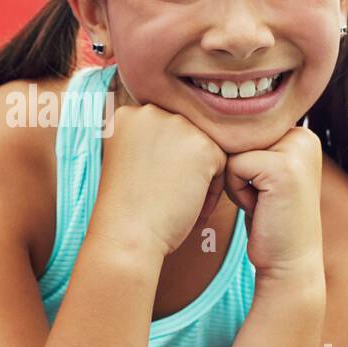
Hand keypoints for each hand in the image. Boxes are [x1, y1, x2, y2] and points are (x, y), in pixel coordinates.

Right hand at [90, 102, 226, 259]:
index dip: (163, 161)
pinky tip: (191, 208)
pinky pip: (222, 164)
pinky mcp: (202, 146)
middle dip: (183, 165)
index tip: (151, 187)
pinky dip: (211, 190)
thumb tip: (179, 144)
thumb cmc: (125, 209)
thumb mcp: (128, 162)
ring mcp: (177, 125)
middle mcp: (150, 111)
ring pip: (204, 147)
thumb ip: (149, 142)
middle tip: (167, 197)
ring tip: (179, 203)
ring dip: (198, 175)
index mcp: (128, 114)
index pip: (163, 129)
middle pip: (185, 134)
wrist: (125, 235)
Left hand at [218, 125, 324, 282]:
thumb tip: (212, 118)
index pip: (242, 129)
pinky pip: (233, 166)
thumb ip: (252, 144)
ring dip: (236, 180)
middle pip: (236, 137)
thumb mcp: (263, 172)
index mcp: (300, 132)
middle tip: (261, 198)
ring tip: (261, 202)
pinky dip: (237, 191)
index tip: (260, 189)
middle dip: (237, 171)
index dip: (239, 162)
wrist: (289, 262)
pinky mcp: (282, 167)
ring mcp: (296, 150)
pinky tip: (260, 208)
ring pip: (233, 150)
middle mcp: (303, 135)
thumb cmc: (268, 219)